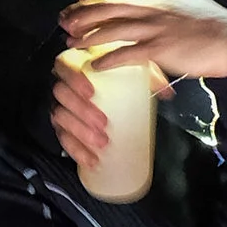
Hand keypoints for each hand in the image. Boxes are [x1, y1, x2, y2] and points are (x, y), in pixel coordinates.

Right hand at [50, 48, 136, 176]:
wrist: (96, 100)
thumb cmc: (112, 84)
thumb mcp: (129, 75)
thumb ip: (147, 76)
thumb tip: (167, 91)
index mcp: (74, 68)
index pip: (64, 66)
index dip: (74, 79)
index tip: (91, 92)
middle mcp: (62, 87)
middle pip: (62, 95)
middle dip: (82, 110)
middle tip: (103, 123)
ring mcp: (59, 107)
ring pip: (60, 117)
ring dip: (80, 131)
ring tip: (101, 143)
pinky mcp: (61, 128)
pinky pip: (63, 139)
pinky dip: (76, 151)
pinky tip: (91, 160)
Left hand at [58, 0, 226, 81]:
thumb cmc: (219, 25)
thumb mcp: (190, 3)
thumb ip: (170, 4)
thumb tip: (156, 10)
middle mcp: (155, 5)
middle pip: (109, 4)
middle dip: (83, 11)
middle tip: (64, 20)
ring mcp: (156, 26)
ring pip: (112, 27)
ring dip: (88, 35)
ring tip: (70, 43)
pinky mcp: (160, 49)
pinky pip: (127, 53)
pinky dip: (108, 59)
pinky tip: (95, 66)